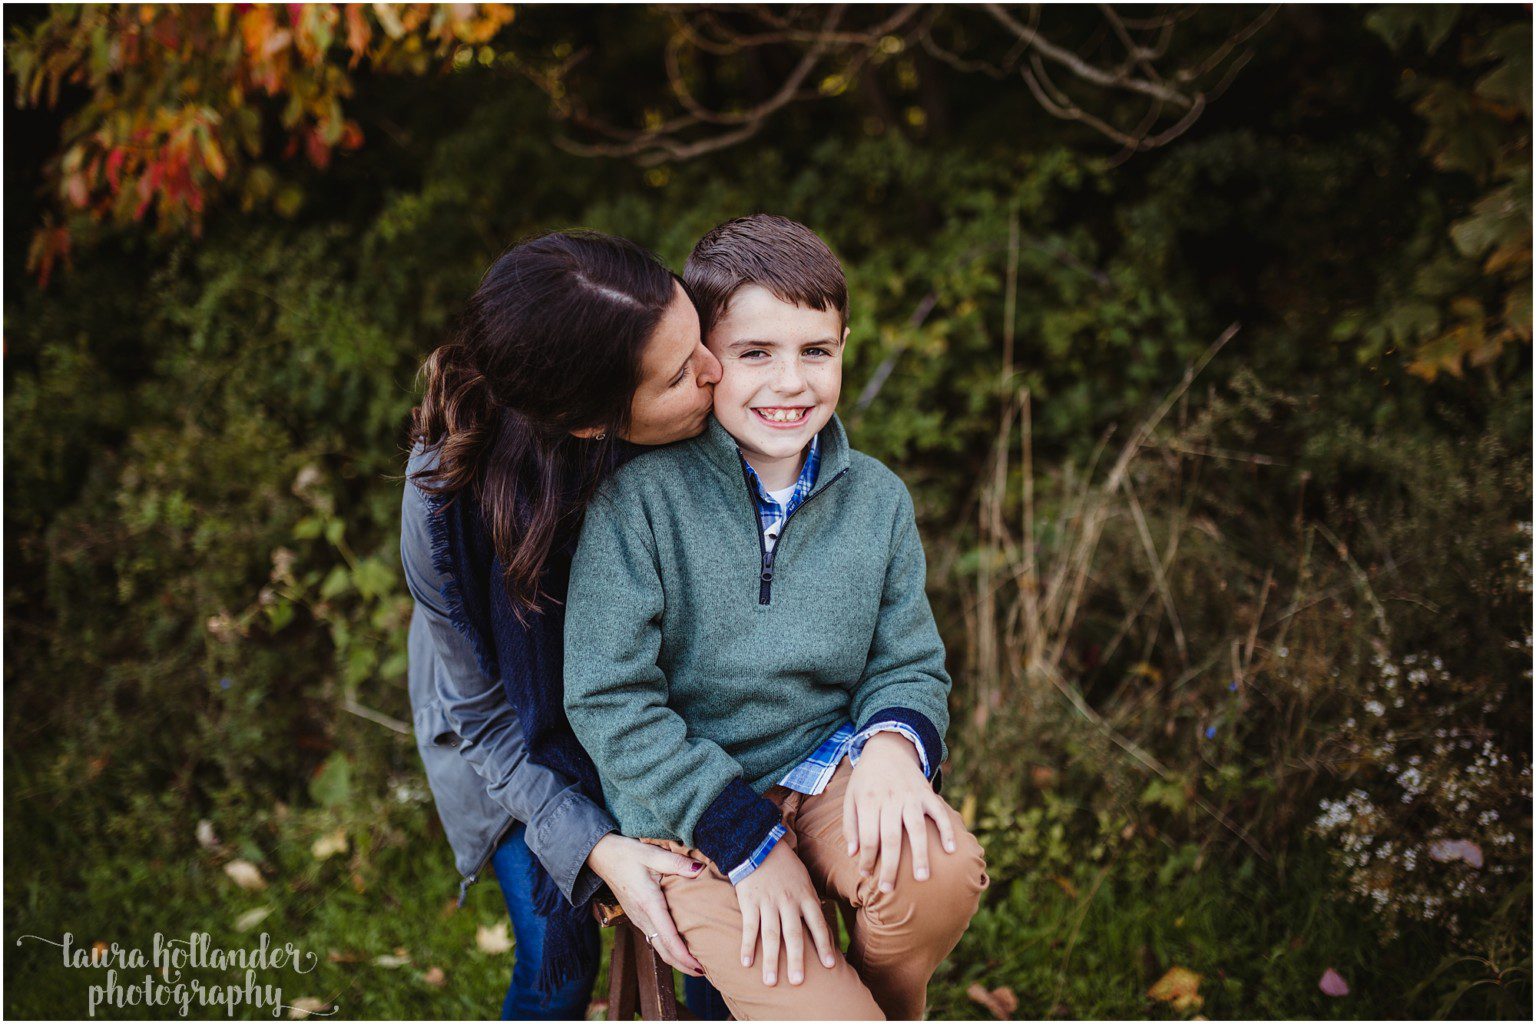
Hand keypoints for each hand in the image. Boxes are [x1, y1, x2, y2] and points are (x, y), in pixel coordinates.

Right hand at [586, 833, 705, 976]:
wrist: (601, 856)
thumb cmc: (626, 853)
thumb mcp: (652, 853)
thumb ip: (677, 863)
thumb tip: (699, 870)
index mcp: (648, 904)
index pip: (669, 938)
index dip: (684, 956)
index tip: (700, 966)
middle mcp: (642, 917)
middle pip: (664, 951)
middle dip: (683, 965)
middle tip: (704, 972)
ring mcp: (637, 919)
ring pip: (658, 947)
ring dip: (676, 959)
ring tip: (695, 964)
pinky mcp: (637, 916)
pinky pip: (653, 938)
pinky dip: (667, 949)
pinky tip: (679, 947)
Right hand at [734, 841, 836, 986]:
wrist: (758, 844)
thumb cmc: (785, 866)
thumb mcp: (804, 880)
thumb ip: (811, 902)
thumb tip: (821, 925)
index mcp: (806, 896)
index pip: (818, 924)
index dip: (824, 945)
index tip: (830, 966)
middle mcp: (788, 902)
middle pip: (793, 935)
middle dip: (796, 960)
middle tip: (797, 982)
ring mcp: (768, 902)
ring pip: (770, 935)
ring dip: (770, 960)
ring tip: (770, 981)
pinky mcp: (749, 901)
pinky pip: (749, 927)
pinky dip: (747, 945)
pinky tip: (746, 963)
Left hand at [842, 734, 956, 893]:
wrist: (888, 747)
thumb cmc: (866, 778)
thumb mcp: (850, 796)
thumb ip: (850, 824)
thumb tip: (853, 854)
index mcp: (868, 802)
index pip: (868, 837)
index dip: (867, 859)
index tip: (866, 875)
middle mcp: (890, 800)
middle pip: (891, 838)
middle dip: (890, 867)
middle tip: (888, 890)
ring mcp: (911, 797)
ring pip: (916, 828)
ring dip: (920, 854)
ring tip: (922, 878)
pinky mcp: (927, 793)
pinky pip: (939, 813)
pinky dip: (946, 830)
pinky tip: (950, 850)